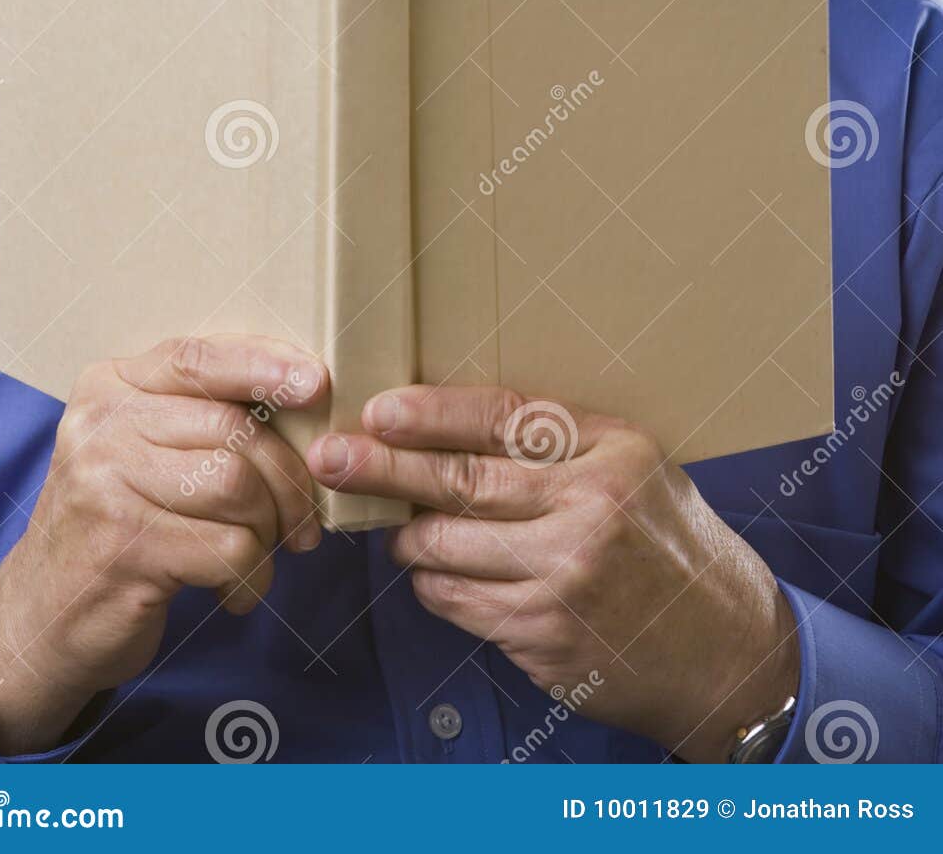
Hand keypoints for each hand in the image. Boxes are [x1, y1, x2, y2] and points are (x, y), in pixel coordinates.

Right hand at [0, 335, 327, 754]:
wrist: (42, 615)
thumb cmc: (120, 522)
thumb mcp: (140, 449)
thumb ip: (197, 414)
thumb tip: (305, 392)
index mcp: (109, 388)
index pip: (197, 359)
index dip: (263, 365)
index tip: (317, 383)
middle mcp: (101, 428)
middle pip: (233, 429)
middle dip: (288, 478)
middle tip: (304, 523)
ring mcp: (106, 488)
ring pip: (236, 487)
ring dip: (270, 529)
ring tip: (262, 556)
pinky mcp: (123, 551)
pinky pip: (227, 550)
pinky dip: (250, 576)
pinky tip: (236, 592)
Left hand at [308, 386, 798, 760]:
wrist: (725, 646)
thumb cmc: (666, 543)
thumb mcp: (633, 467)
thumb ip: (557, 445)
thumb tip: (445, 427)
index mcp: (608, 451)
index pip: (502, 417)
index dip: (431, 412)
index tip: (378, 409)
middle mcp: (587, 509)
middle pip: (459, 479)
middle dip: (381, 467)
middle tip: (329, 458)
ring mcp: (564, 577)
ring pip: (445, 547)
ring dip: (407, 537)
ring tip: (396, 528)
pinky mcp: (544, 635)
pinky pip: (458, 601)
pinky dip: (434, 585)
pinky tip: (435, 575)